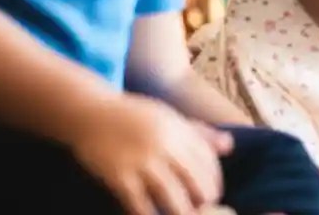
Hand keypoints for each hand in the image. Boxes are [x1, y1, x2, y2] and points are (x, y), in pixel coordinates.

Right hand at [67, 94, 231, 214]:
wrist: (88, 113)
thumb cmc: (132, 116)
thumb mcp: (169, 117)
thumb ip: (198, 133)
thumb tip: (229, 146)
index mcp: (178, 129)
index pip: (207, 159)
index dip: (213, 179)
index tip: (212, 192)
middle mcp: (164, 144)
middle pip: (195, 180)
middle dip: (203, 200)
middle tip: (202, 209)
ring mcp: (141, 161)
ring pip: (172, 196)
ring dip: (181, 212)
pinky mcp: (118, 176)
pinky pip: (139, 204)